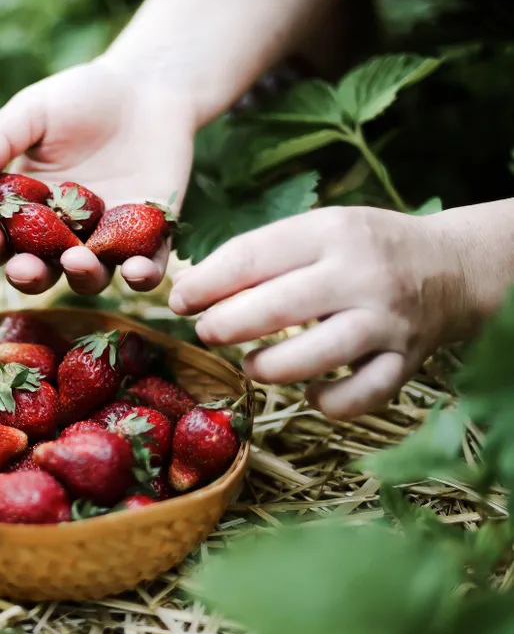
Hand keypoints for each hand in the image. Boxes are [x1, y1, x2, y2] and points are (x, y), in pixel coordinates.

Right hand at [0, 58, 195, 294]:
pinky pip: (146, 268)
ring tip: (77, 261)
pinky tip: (138, 271)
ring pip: (89, 277)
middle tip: (24, 269)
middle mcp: (62, 234)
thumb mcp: (33, 112)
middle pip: (39, 270)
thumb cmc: (80, 97)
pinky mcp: (152, 238)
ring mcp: (107, 240)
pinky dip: (142, 276)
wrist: (146, 85)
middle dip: (27, 275)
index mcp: (26, 209)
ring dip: (81, 277)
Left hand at [168, 206, 470, 418]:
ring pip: (318, 355)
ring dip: (271, 367)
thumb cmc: (363, 248)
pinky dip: (330, 403)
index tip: (179, 300)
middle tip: (205, 332)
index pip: (253, 256)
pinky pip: (362, 395)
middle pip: (278, 306)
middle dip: (227, 324)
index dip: (206, 283)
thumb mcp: (318, 230)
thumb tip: (191, 289)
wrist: (453, 267)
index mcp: (330, 231)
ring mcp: (387, 320)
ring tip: (250, 365)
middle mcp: (361, 274)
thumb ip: (261, 256)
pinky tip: (311, 395)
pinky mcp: (406, 360)